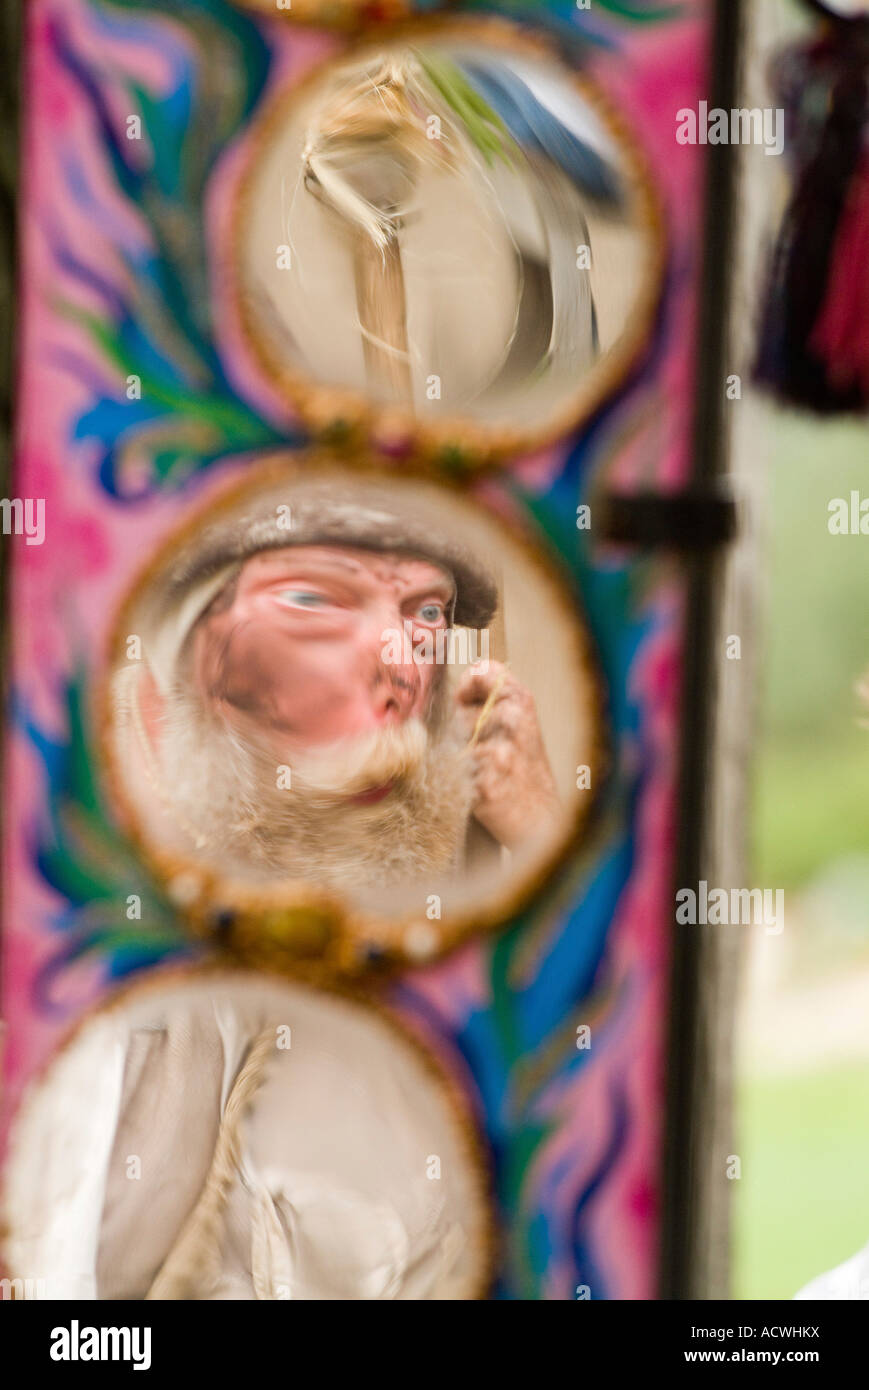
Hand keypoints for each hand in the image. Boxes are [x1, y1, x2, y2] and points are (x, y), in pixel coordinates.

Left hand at [454, 661, 561, 852]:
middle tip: (486, 756)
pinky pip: (453, 773)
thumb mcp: (520, 728)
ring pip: (453, 745)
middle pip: (459, 714)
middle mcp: (513, 720)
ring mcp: (500, 751)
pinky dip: (459, 783)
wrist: (541, 822)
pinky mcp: (486, 781)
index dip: (466, 687)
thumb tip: (455, 692)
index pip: (482, 670)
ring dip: (459, 762)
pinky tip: (481, 790)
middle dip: (461, 735)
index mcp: (522, 701)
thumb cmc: (525, 773)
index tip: (465, 703)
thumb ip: (492, 704)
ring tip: (485, 774)